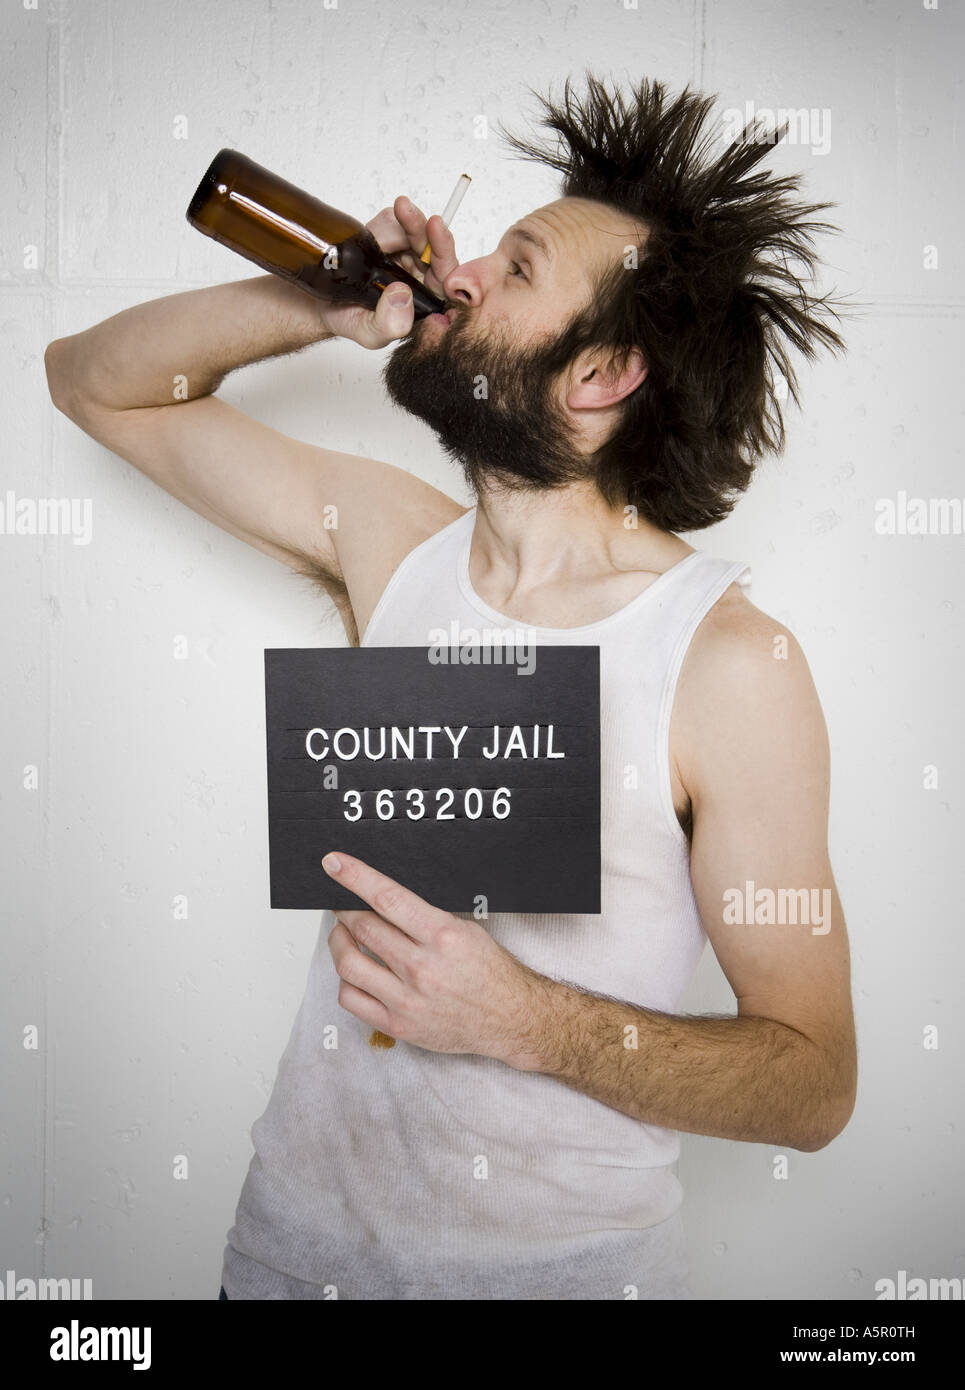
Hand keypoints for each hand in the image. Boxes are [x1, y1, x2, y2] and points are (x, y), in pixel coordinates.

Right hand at [318, 196, 460, 349]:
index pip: (448, 276)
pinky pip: (394, 221)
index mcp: (426, 301)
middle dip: (421, 228)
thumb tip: (402, 295)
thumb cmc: (348, 319)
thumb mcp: (369, 332)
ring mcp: (405, 255)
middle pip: (433, 246)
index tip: (435, 230)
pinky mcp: (389, 236)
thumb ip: (389, 324)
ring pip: (414, 229)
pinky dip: (382, 224)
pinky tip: (369, 235)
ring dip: (398, 225)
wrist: (319, 302)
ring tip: (372, 237)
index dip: (445, 253)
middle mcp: (419, 277)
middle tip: (404, 211)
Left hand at [322, 851, 545, 1065]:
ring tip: (344, 934)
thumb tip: (381, 898)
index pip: (387, 898)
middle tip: (342, 904)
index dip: (355, 877)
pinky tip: (356, 970)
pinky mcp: (397, 1025)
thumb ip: (424, 916)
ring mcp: (406, 999)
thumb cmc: (490, 973)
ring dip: (339, 940)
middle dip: (344, 909)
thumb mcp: (466, 930)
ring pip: (348, 962)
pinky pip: (350, 998)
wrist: (509, 1018)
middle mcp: (421, 968)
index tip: (333, 864)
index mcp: (442, 936)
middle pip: (362, 927)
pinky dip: (345, 979)